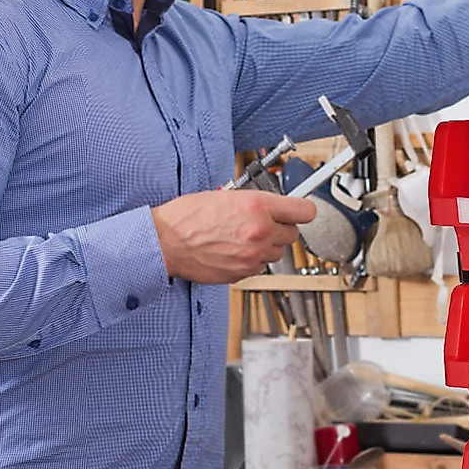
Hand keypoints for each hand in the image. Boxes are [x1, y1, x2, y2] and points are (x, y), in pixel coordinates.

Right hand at [151, 189, 316, 284]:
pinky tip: (235, 250)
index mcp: (257, 206)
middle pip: (293, 234)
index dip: (302, 210)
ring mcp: (254, 255)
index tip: (300, 210)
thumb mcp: (224, 196)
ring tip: (243, 238)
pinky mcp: (245, 272)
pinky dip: (253, 260)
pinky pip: (261, 266)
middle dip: (280, 228)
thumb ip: (253, 201)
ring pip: (278, 252)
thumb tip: (271, 205)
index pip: (304, 211)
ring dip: (267, 246)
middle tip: (263, 224)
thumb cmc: (186, 217)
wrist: (165, 242)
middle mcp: (260, 231)